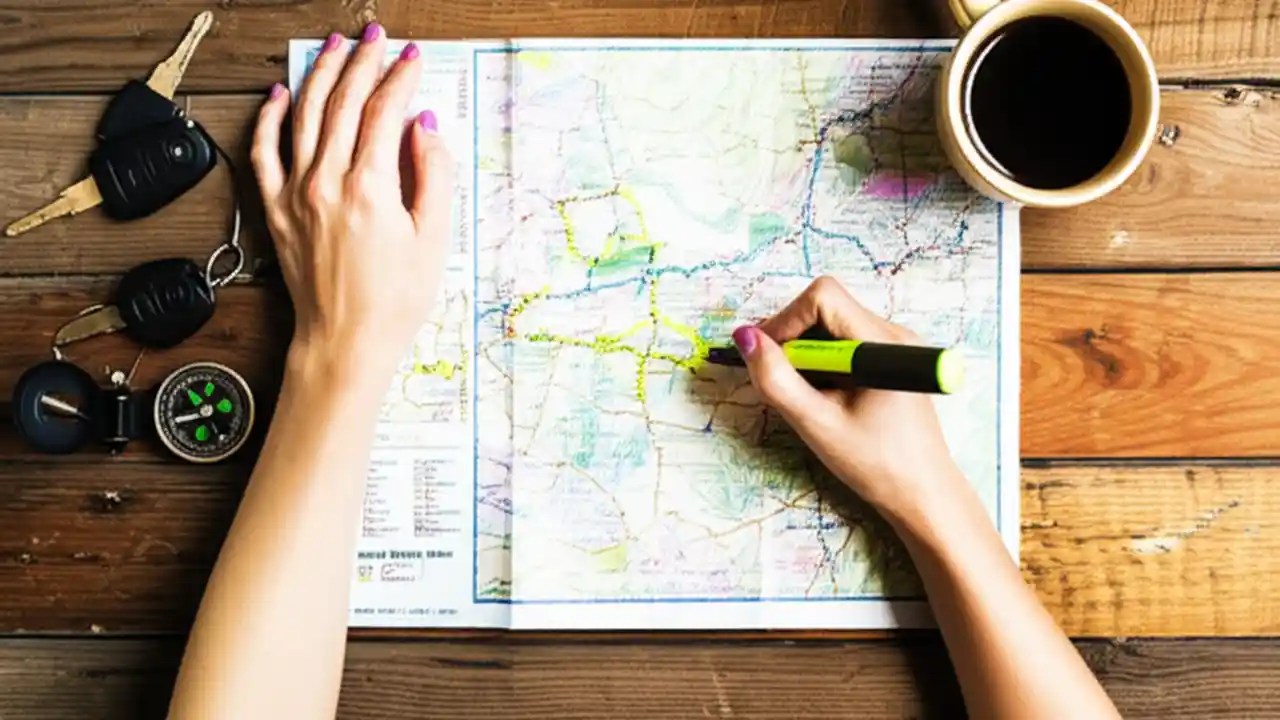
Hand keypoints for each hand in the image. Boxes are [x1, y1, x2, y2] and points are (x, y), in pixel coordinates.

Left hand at [250, 26, 452, 377]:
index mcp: (369, 188)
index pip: (384, 112)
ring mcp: (296, 195)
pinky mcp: (276, 211)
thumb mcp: (434, 240)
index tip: (414, 58)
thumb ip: (434, 176)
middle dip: (363, 62)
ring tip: (335, 47)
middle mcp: (326, 183)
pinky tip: (279, 95)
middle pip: (342, 103)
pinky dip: (269, 119)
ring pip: (303, 117)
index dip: (402, 78)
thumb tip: (425, 128)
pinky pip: (265, 153)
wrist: (345, 343)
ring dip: (320, 75)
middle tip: (376, 37)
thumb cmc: (393, 302)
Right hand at [732, 276, 969, 528]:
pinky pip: (843, 344)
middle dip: (792, 338)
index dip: (785, 320)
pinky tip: (823, 398)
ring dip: (805, 354)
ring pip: (831, 326)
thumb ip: (776, 379)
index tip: (766, 358)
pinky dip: (821, 364)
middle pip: (825, 308)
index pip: (823, 297)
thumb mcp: (816, 424)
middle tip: (780, 382)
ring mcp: (894, 346)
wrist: (922, 494)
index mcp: (882, 343)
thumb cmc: (876, 464)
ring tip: (804, 396)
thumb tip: (744, 338)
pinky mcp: (889, 361)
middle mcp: (893, 334)